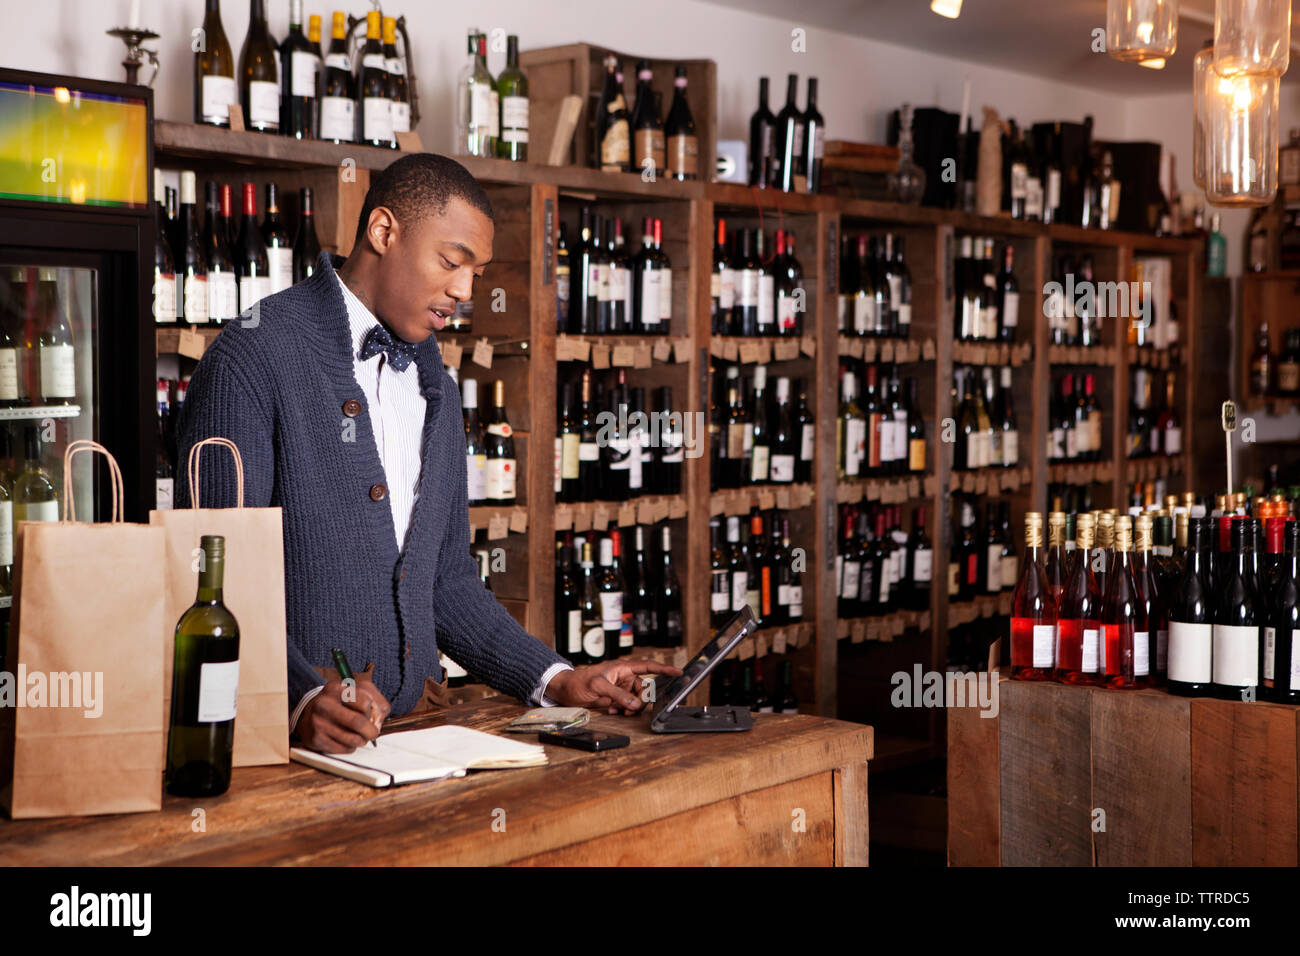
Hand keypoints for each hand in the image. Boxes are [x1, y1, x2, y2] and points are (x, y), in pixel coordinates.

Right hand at [296, 679, 392, 753]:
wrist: (308, 715)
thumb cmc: (338, 704)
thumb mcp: (356, 692)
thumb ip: (375, 700)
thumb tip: (379, 719)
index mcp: (336, 689)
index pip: (365, 702)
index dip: (374, 712)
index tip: (373, 716)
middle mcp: (325, 704)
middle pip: (359, 722)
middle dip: (371, 731)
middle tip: (372, 733)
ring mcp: (319, 722)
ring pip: (353, 739)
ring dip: (362, 741)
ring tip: (360, 737)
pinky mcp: (316, 739)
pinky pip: (344, 749)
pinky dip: (351, 747)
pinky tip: (346, 740)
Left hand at [544, 659, 682, 715]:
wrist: (565, 690)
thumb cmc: (578, 681)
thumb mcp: (598, 687)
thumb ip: (618, 695)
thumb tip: (635, 704)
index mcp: (623, 668)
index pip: (648, 666)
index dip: (664, 669)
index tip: (678, 672)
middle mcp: (624, 677)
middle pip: (644, 689)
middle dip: (640, 700)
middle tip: (631, 709)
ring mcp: (620, 688)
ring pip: (636, 700)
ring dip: (631, 707)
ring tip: (619, 711)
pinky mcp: (615, 698)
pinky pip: (627, 706)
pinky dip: (623, 710)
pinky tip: (613, 711)